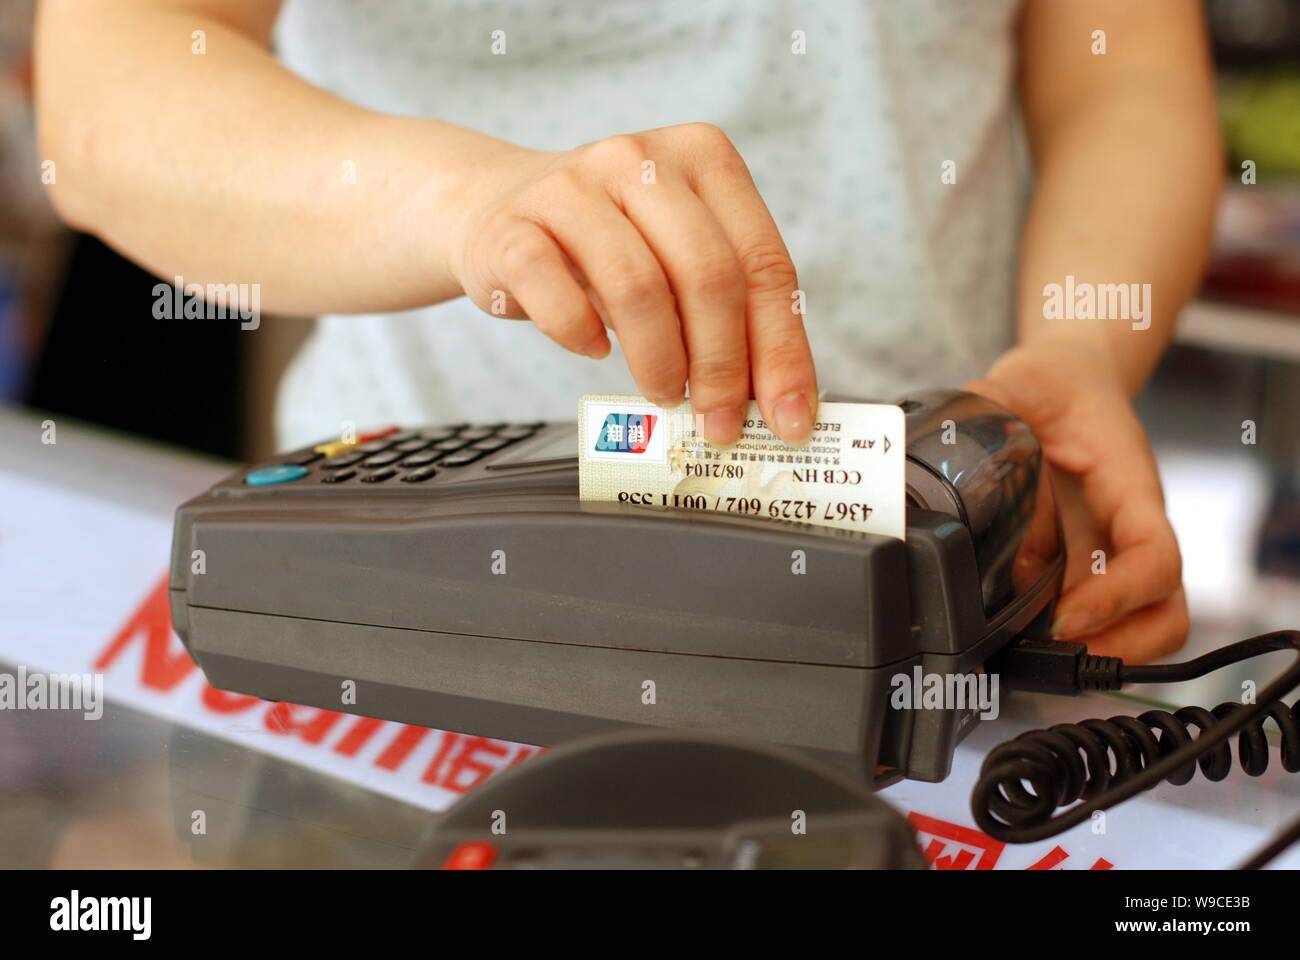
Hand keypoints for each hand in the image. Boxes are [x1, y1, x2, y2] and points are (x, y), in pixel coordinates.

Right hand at [444, 123, 817, 444]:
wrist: (499, 209)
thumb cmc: (608, 245)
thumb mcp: (677, 258)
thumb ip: (728, 312)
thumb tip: (774, 402)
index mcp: (704, 158)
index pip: (764, 263)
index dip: (782, 350)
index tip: (789, 419)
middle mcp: (641, 160)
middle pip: (709, 274)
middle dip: (722, 366)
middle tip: (718, 423)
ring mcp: (571, 187)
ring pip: (638, 288)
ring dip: (660, 361)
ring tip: (664, 393)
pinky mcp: (511, 227)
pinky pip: (556, 296)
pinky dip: (581, 336)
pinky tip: (593, 348)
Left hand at [965, 338, 1188, 662]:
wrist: (1066, 382)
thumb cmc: (1052, 387)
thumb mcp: (1014, 387)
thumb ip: (987, 417)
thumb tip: (963, 470)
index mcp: (1129, 486)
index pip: (1154, 556)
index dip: (1119, 597)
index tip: (1067, 616)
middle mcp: (1130, 529)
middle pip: (1163, 610)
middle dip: (1118, 647)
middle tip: (1054, 656)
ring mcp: (1113, 552)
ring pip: (1146, 624)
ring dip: (1104, 652)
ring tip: (1044, 659)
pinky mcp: (1086, 565)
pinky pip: (1103, 617)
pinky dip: (1077, 639)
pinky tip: (1028, 638)